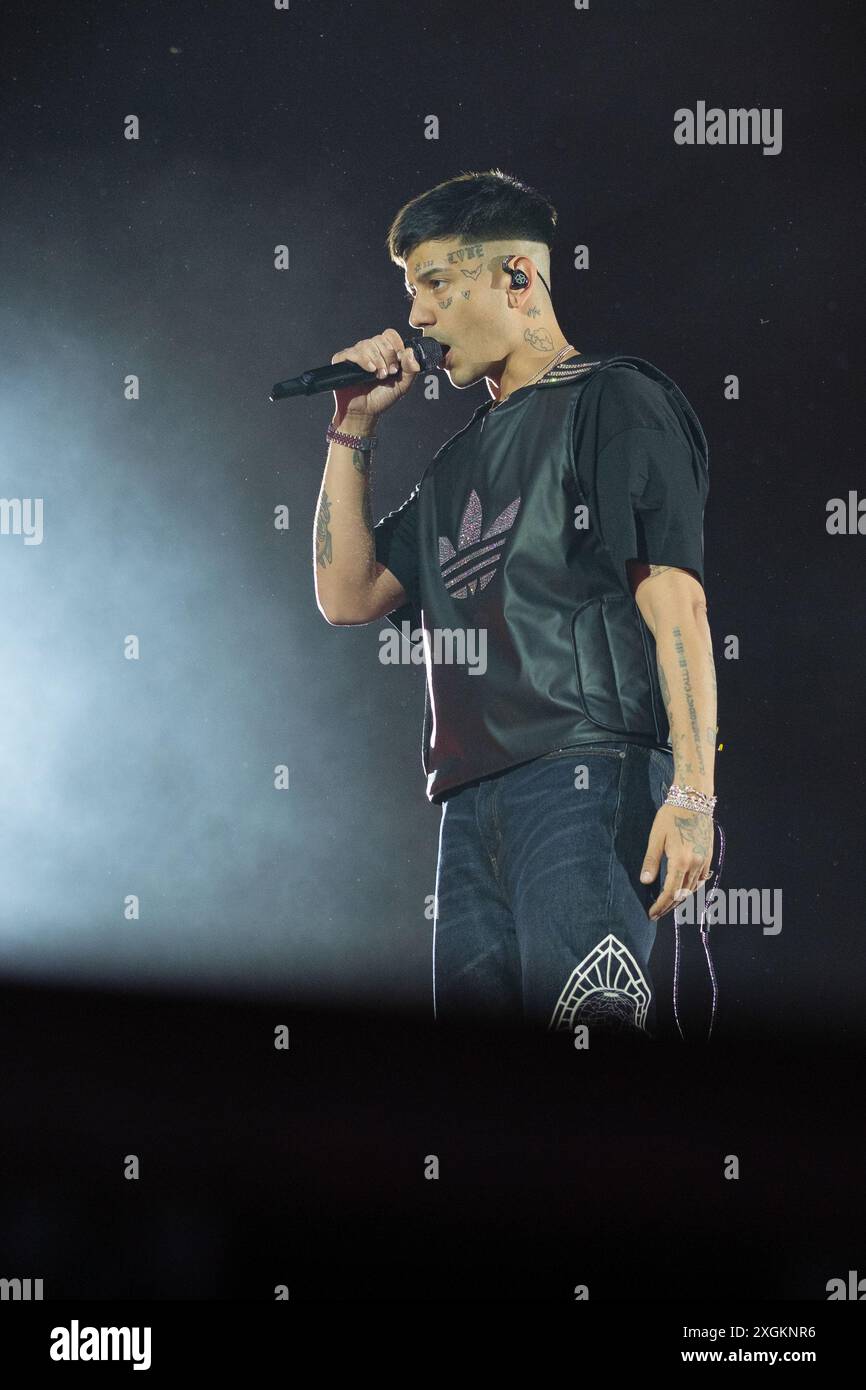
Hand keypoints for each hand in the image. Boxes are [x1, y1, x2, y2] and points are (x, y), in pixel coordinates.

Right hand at [331, 329, 421, 419]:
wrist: (366, 411)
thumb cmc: (381, 397)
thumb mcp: (403, 384)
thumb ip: (411, 369)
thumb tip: (410, 351)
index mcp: (383, 352)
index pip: (389, 335)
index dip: (396, 345)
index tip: (399, 360)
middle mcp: (369, 350)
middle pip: (379, 339)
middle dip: (388, 356)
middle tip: (389, 372)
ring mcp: (355, 354)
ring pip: (367, 344)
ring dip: (377, 360)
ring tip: (379, 375)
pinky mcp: (342, 361)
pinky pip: (352, 352)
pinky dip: (363, 360)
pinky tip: (370, 370)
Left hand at [640, 804, 713, 919]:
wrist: (693, 801)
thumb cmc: (671, 817)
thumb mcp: (656, 838)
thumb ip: (651, 861)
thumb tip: (645, 881)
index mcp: (680, 861)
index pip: (670, 893)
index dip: (660, 906)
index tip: (651, 914)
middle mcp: (695, 865)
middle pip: (682, 895)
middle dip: (669, 906)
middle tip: (657, 913)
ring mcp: (704, 862)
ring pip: (693, 889)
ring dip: (680, 899)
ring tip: (668, 905)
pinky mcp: (709, 856)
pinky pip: (701, 880)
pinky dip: (691, 888)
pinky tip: (684, 890)